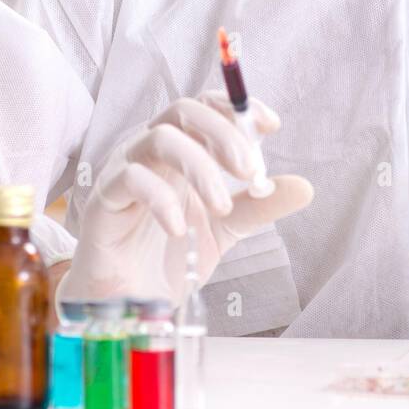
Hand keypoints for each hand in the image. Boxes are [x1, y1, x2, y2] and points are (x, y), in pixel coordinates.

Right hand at [57, 92, 312, 305]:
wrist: (132, 302)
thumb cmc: (174, 254)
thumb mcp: (227, 228)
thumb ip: (260, 205)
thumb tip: (305, 186)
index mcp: (179, 147)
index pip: (205, 106)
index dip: (237, 108)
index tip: (271, 125)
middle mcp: (149, 149)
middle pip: (183, 111)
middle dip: (222, 134)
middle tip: (249, 170)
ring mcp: (123, 170)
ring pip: (158, 138)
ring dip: (199, 166)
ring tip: (222, 206)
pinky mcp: (103, 200)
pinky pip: (130, 180)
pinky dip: (162, 201)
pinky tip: (182, 230)